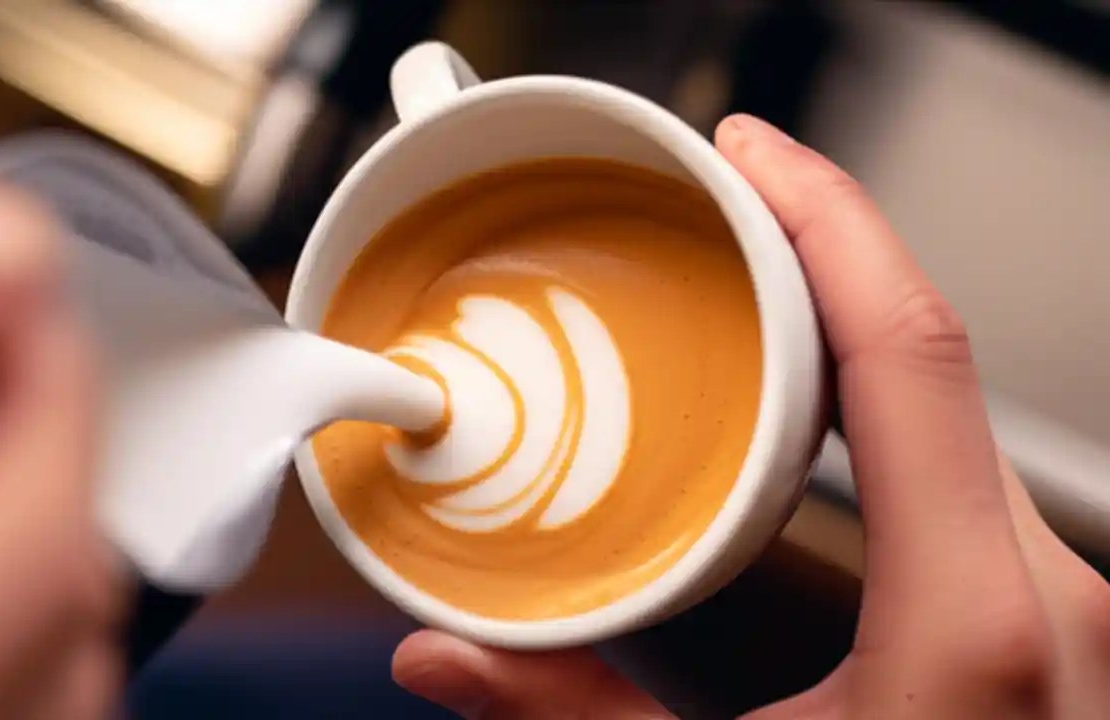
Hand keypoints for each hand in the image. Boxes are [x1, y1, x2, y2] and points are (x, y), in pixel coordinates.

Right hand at [390, 114, 1109, 717]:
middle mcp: (1049, 591)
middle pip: (929, 349)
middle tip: (717, 197)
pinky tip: (818, 392)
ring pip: (950, 406)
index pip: (910, 348)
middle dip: (819, 247)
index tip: (749, 155)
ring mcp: (1065, 600)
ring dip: (848, 321)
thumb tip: (446, 659)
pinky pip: (961, 464)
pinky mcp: (1052, 618)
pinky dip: (881, 396)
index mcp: (972, 623)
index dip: (828, 220)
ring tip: (748, 277)